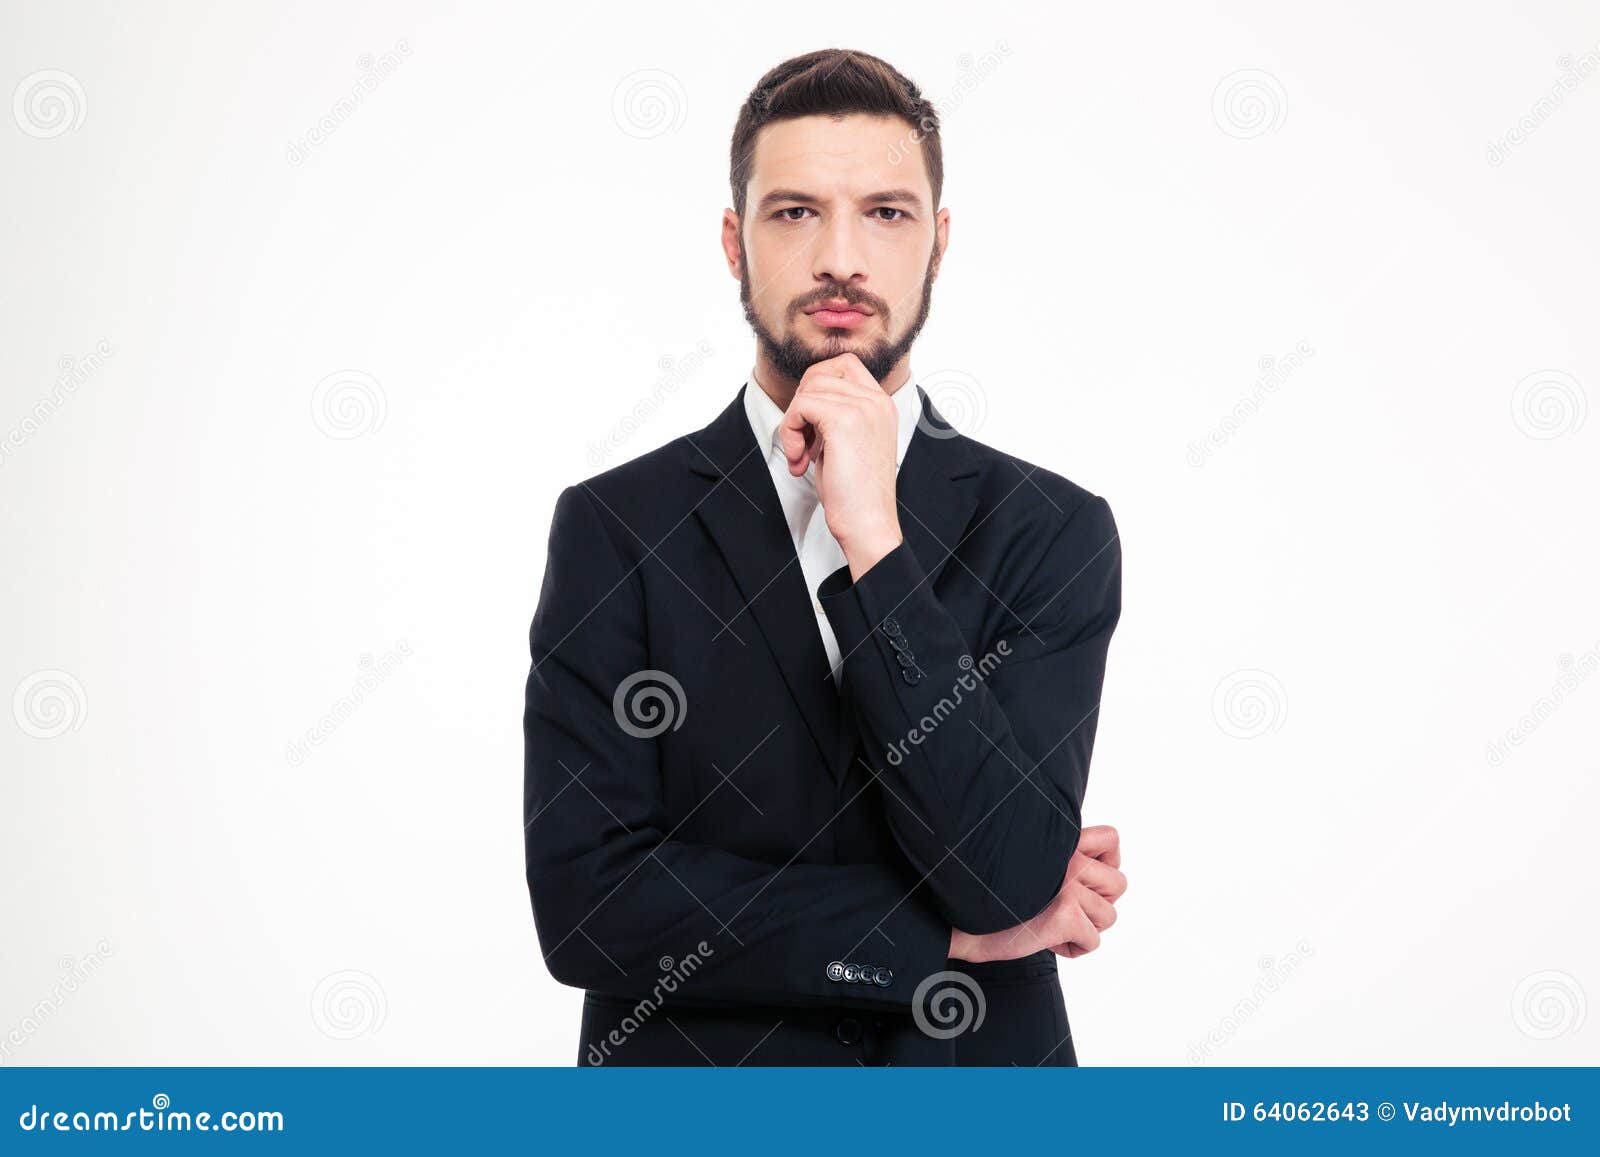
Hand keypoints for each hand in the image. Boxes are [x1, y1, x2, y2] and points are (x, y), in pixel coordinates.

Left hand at [775, 352, 901, 577]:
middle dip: (801, 404)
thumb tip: (804, 401)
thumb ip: (835, 416)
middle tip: (802, 441)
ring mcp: (862, 407)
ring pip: (807, 390)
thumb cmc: (856, 494)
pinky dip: (791, 431)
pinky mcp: (844, 420)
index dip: (816, 387)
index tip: (811, 424)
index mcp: (882, 405)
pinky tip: (801, 460)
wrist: (868, 523)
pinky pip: (801, 406)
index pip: (844, 365)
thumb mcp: (849, 444)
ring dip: (794, 423)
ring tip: (801, 456)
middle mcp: (876, 400)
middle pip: (821, 373)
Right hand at [948, 826, 1126, 962]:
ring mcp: (1069, 885)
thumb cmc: (993, 894)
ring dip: (1086, 928)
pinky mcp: (1067, 915)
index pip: (1111, 839)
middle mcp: (1068, 858)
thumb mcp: (1032, 865)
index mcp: (1059, 841)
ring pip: (1109, 916)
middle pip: (1118, 884)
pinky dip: (1073, 948)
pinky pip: (1093, 941)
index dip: (1108, 863)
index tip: (1087, 879)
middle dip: (1099, 903)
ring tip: (1055, 924)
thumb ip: (1062, 862)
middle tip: (1069, 909)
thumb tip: (1099, 877)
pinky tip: (1047, 939)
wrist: (961, 918)